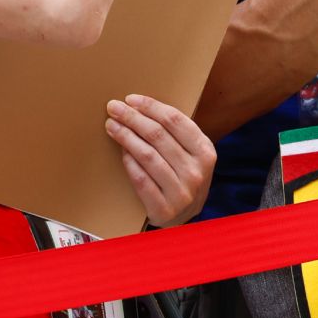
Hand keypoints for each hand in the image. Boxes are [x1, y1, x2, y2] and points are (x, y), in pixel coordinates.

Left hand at [105, 95, 216, 227]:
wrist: (184, 218)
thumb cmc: (182, 177)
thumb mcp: (191, 155)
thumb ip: (176, 135)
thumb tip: (140, 107)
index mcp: (206, 152)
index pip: (175, 121)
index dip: (151, 107)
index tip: (130, 99)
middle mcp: (196, 172)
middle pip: (158, 135)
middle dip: (133, 117)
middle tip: (114, 107)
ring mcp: (182, 192)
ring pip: (147, 155)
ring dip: (126, 136)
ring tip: (111, 125)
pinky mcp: (164, 209)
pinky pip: (140, 179)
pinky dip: (129, 163)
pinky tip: (120, 151)